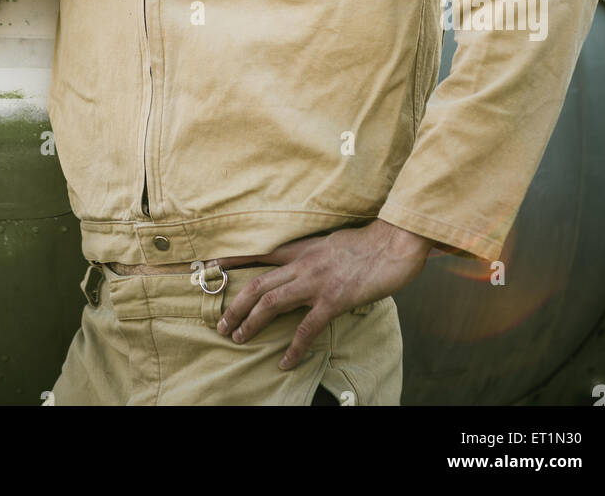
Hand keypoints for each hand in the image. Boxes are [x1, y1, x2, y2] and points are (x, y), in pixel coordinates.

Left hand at [212, 219, 432, 369]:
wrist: (393, 242)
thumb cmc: (368, 242)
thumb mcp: (333, 241)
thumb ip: (315, 254)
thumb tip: (306, 265)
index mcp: (302, 248)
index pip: (259, 253)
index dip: (233, 262)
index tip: (211, 268)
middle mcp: (303, 264)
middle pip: (258, 284)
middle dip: (235, 305)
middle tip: (221, 323)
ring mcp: (316, 282)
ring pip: (271, 303)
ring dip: (250, 323)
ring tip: (238, 338)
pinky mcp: (333, 300)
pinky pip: (306, 328)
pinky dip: (293, 348)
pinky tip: (285, 362)